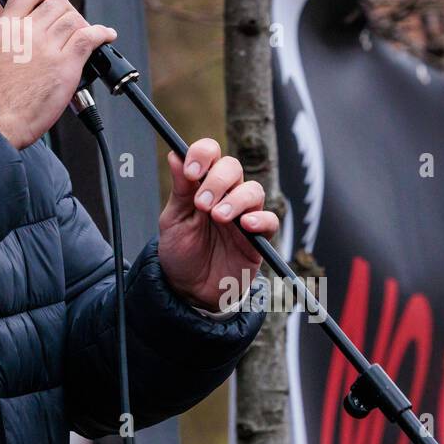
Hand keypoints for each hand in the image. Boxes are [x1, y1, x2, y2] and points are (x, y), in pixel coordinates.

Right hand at [0, 0, 116, 149]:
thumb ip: (6, 40)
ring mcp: (48, 48)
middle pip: (58, 4)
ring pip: (75, 19)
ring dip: (83, 26)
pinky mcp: (65, 66)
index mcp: (7, 28)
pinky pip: (90, 38)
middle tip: (68, 28)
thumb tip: (17, 39)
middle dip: (67, 12)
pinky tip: (106, 36)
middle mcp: (28, 32)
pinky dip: (102, 34)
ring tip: (86, 36)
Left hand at [157, 138, 277, 312]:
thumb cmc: (181, 252)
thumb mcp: (173, 220)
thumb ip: (179, 189)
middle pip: (232, 168)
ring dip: (236, 199)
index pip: (210, 155)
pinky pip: (270, 220)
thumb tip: (174, 154)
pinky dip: (260, 219)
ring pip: (253, 190)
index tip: (191, 172)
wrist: (189, 289)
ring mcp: (244, 215)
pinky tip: (245, 225)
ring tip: (218, 217)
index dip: (202, 155)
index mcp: (203, 185)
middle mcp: (226, 195)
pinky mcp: (258, 238)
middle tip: (201, 204)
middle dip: (217, 181)